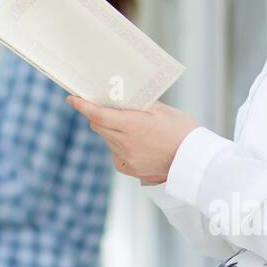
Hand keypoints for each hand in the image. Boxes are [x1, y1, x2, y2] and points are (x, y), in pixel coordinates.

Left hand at [66, 96, 199, 185]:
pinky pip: (115, 153)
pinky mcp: (130, 169)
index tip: (71, 98)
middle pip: (98, 126)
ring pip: (106, 139)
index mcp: (132, 125)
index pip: (97, 114)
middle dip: (97, 115)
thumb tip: (119, 97)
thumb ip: (137, 104)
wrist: (195, 160)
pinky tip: (134, 142)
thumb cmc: (182, 130)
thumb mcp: (161, 110)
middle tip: (102, 107)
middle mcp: (125, 143)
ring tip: (129, 125)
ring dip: (109, 130)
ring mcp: (126, 158)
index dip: (82, 105)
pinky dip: (118, 145)